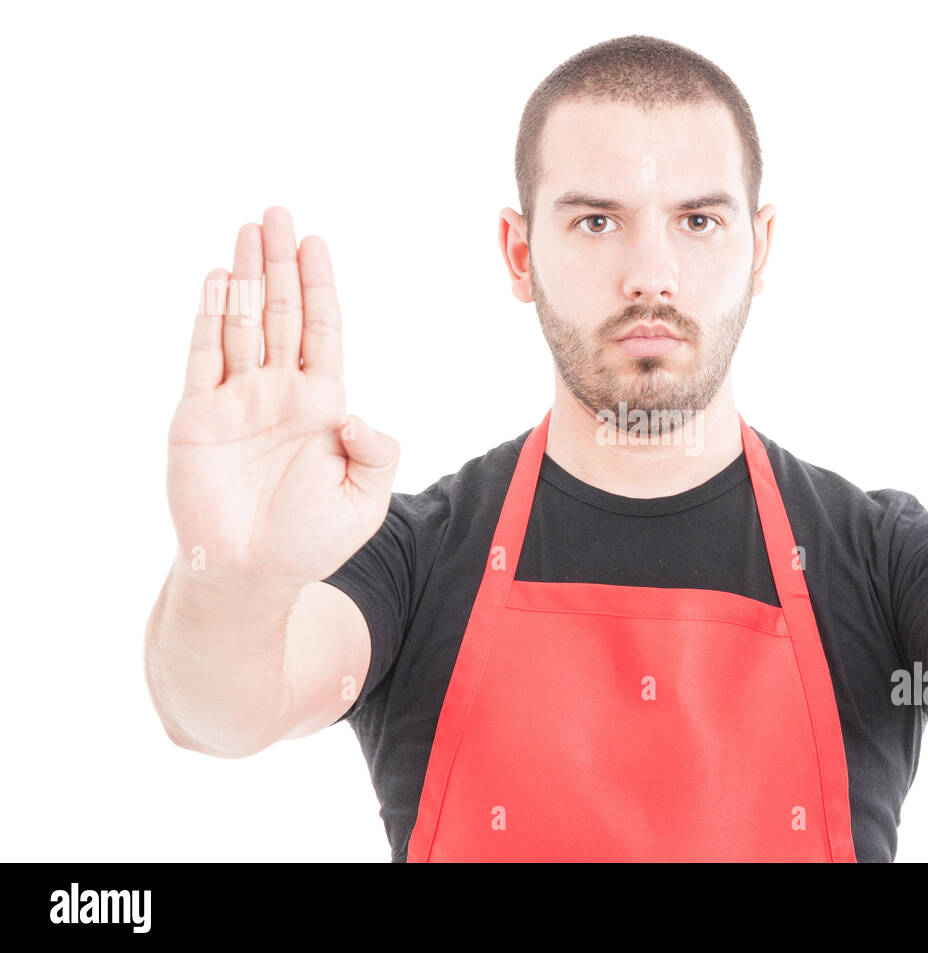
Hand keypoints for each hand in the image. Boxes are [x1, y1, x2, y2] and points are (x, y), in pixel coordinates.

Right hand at [166, 207, 398, 589]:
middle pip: (280, 312)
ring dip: (243, 276)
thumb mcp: (366, 501)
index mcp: (322, 404)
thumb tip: (360, 415)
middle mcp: (279, 392)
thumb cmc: (311, 540)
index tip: (317, 243)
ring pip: (240, 323)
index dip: (319, 287)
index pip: (322, 330)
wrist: (251, 574)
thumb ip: (378, 454)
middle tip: (278, 212)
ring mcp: (237, 399)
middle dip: (280, 263)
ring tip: (247, 229)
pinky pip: (203, 356)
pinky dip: (207, 317)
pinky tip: (214, 280)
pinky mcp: (198, 414)